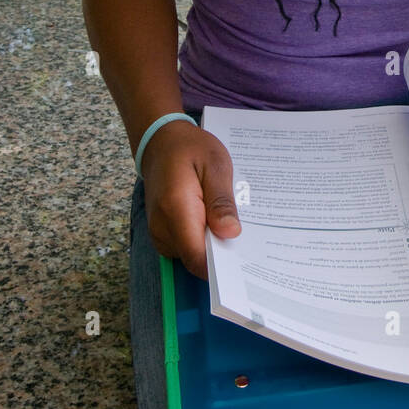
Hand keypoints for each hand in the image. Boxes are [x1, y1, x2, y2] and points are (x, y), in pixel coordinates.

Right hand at [140, 121, 241, 279]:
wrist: (161, 141)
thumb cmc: (190, 148)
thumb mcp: (215, 164)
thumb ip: (221, 200)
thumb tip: (230, 234)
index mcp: (176, 209)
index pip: (198, 257)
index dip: (222, 266)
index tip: (246, 260)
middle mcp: (162, 227)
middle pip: (196, 260)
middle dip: (222, 254)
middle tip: (248, 237)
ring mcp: (159, 233)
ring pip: (192, 256)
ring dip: (213, 246)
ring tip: (231, 221)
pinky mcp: (162, 233)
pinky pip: (186, 247)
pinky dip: (203, 239)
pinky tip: (216, 221)